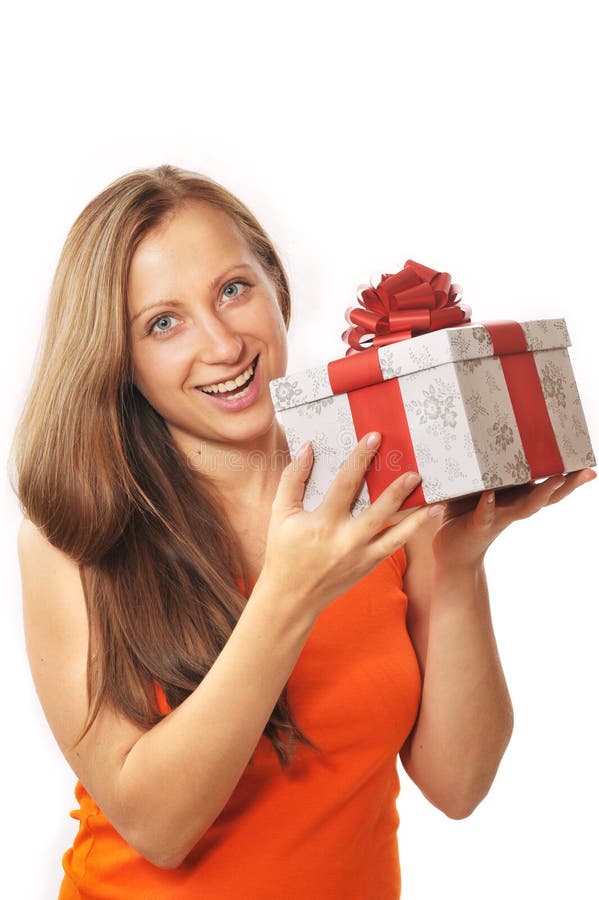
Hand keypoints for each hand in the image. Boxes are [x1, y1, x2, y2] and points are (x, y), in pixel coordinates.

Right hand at [260, 433, 430, 620]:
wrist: (292, 597)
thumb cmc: (284, 551)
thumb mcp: (281, 513)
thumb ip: (293, 478)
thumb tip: (309, 448)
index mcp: (323, 523)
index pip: (345, 483)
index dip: (360, 458)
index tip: (374, 437)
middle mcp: (346, 540)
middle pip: (378, 510)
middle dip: (397, 490)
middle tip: (415, 471)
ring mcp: (360, 556)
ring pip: (395, 534)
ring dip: (416, 517)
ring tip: (435, 501)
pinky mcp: (368, 566)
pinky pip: (393, 547)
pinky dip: (409, 533)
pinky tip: (424, 519)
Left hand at [430, 468, 595, 570]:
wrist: (453, 552)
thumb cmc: (466, 513)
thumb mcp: (477, 487)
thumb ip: (483, 468)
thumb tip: (481, 433)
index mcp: (517, 498)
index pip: (547, 486)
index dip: (568, 476)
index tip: (587, 464)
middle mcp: (514, 508)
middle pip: (547, 497)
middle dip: (568, 484)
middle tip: (587, 471)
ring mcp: (499, 517)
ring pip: (525, 508)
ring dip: (540, 494)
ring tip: (556, 480)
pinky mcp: (478, 525)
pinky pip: (485, 514)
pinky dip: (488, 506)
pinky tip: (491, 495)